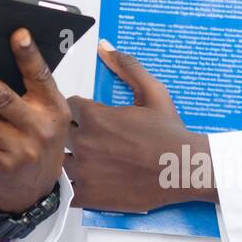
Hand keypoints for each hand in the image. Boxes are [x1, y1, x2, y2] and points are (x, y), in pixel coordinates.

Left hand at [0, 28, 68, 212]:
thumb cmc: (36, 139)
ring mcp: (19, 149)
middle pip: (2, 98)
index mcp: (51, 106)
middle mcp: (38, 127)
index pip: (40, 75)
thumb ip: (26, 91)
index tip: (17, 33)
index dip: (29, 54)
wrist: (37, 189)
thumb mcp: (45, 115)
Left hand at [66, 40, 215, 212]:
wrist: (184, 169)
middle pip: (59, 133)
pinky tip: (77, 184)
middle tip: (88, 141)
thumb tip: (104, 46)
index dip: (77, 111)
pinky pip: (62, 191)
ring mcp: (83, 171)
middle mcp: (83, 142)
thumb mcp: (153, 92)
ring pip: (57, 161)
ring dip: (64, 160)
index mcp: (94, 116)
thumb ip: (126, 67)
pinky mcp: (88, 194)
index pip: (68, 106)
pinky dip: (65, 188)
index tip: (87, 118)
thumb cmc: (170, 132)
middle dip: (69, 134)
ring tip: (80, 163)